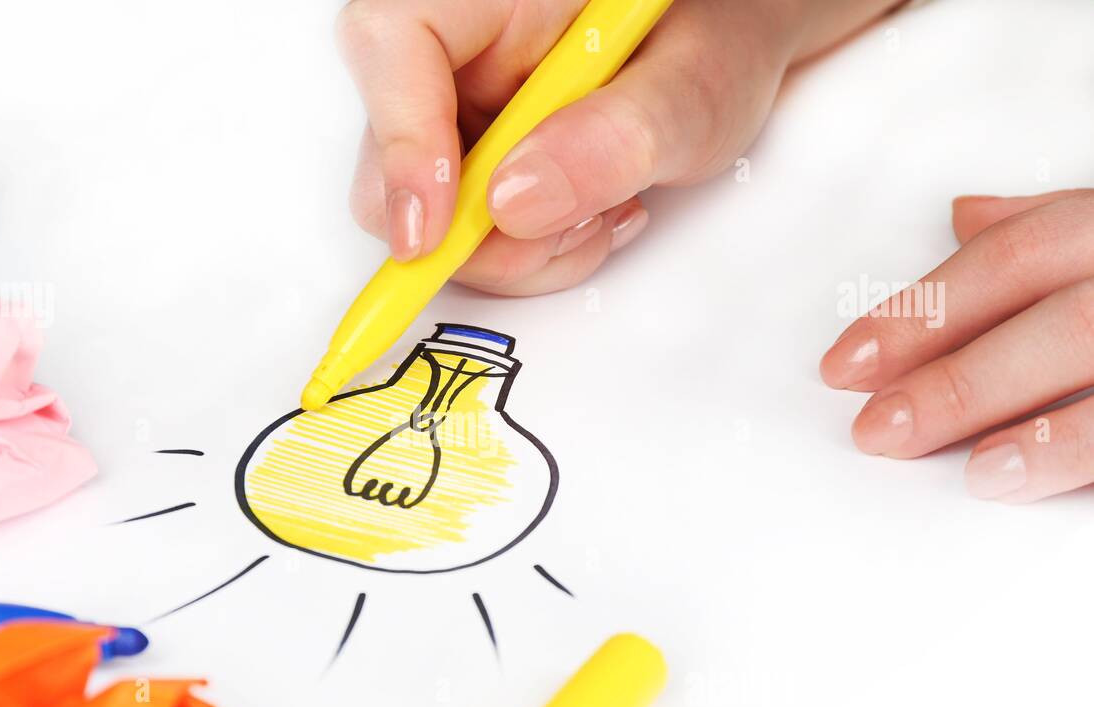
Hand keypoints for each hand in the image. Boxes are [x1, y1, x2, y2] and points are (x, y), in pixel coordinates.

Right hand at [338, 0, 903, 295]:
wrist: (742, 42)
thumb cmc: (726, 30)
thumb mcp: (696, 80)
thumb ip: (617, 136)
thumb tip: (515, 204)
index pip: (392, 42)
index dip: (401, 143)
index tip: (432, 231)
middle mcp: (460, 41)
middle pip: (392, 147)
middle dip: (471, 227)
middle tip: (561, 234)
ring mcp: (462, 102)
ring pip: (427, 208)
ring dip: (512, 249)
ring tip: (600, 217)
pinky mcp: (478, 154)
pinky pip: (468, 230)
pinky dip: (528, 250)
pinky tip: (588, 218)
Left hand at [820, 189, 1093, 502]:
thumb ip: (1045, 229)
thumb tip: (965, 217)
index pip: (1008, 260)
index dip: (921, 313)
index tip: (846, 363)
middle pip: (1053, 321)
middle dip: (958, 376)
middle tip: (878, 428)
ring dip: (1034, 427)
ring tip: (973, 471)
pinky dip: (1076, 449)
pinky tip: (1025, 480)